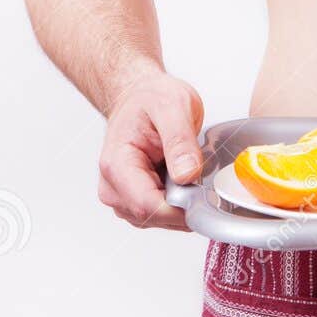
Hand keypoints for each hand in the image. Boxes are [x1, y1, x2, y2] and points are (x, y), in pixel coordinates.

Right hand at [98, 69, 204, 230]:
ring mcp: (121, 196)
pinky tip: (180, 180)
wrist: (139, 95)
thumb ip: (180, 141)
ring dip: (180, 204)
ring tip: (186, 171)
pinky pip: (160, 214)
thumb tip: (187, 174)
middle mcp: (112, 185)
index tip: (203, 196)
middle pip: (152, 217)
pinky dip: (176, 203)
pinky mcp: (133, 199)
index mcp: (116, 163)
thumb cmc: (150, 98)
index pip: (146, 205)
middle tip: (200, 177)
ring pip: (157, 220)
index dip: (179, 208)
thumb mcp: (173, 106)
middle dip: (182, 205)